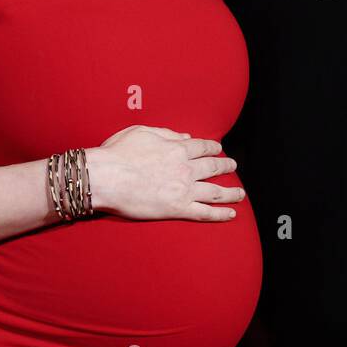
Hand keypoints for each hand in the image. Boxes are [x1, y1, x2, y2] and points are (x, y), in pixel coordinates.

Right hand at [88, 125, 244, 221]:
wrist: (105, 177)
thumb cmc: (118, 153)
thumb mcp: (142, 132)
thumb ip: (167, 133)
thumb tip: (185, 136)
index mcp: (177, 148)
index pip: (202, 147)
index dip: (213, 147)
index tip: (218, 149)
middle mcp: (185, 168)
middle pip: (213, 167)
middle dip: (226, 166)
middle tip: (233, 166)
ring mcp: (184, 190)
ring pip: (215, 191)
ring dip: (231, 191)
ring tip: (240, 193)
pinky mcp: (177, 209)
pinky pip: (204, 213)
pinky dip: (220, 214)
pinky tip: (231, 214)